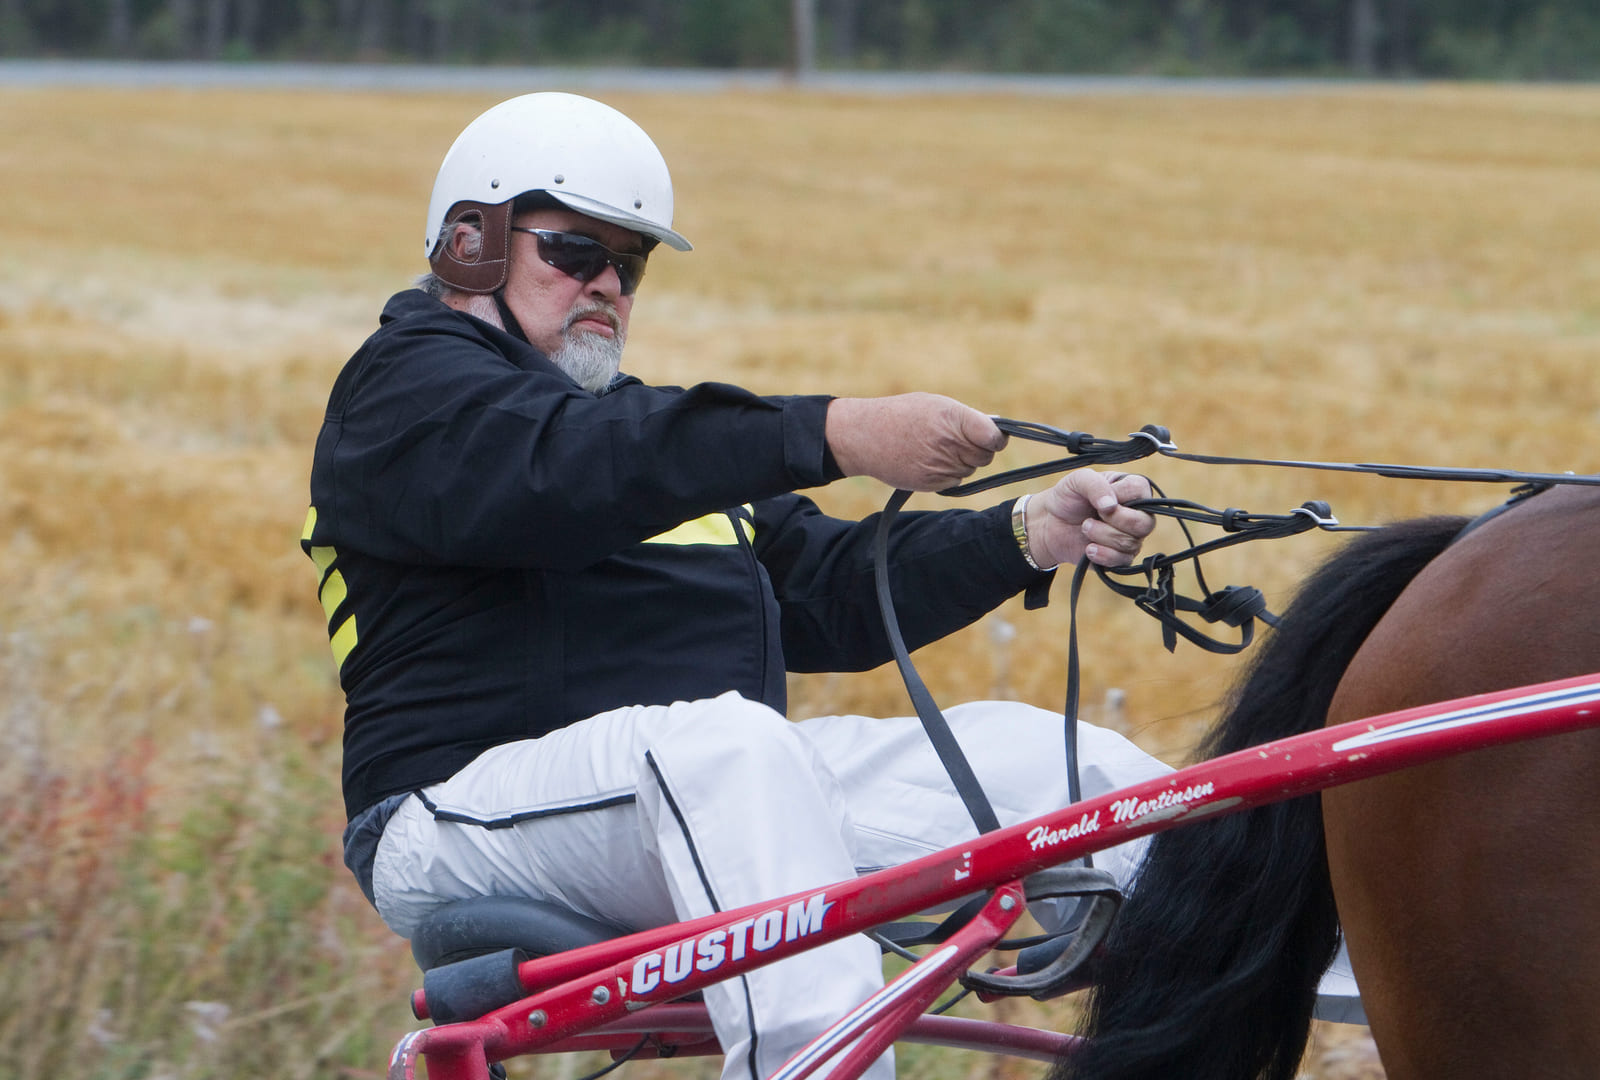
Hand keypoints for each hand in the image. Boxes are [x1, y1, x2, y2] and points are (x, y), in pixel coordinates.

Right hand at [825, 394, 1006, 491]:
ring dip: (960, 461)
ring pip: (969, 469)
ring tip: (935, 447)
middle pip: (984, 456)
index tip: (992, 437)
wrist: (865, 436)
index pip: (993, 437)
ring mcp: (940, 466)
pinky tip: (927, 460)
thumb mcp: (936, 404)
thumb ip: (967, 418)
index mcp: (953, 418)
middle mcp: (949, 443)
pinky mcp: (931, 483)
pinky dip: (947, 473)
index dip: (996, 438)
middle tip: (956, 439)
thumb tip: (997, 428)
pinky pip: (953, 480)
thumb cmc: (902, 414)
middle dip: (977, 449)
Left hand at [1023, 471, 1155, 568]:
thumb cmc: (1068, 497)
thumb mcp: (1078, 480)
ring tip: (1084, 527)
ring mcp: (1132, 537)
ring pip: (1131, 543)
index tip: (1100, 499)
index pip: (1141, 490)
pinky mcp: (1121, 557)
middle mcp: (1138, 513)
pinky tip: (1088, 548)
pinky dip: (1102, 554)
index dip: (1119, 496)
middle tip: (1091, 516)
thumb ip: (1095, 485)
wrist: (1051, 523)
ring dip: (1101, 535)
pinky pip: (1122, 560)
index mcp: (1132, 489)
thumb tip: (1111, 506)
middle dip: (1113, 521)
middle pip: (1145, 523)